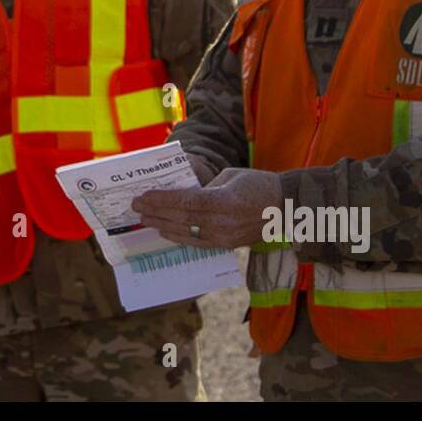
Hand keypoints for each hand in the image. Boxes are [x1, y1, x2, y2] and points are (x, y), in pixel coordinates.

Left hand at [131, 167, 283, 248]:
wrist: (286, 207)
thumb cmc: (258, 185)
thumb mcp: (230, 176)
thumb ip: (206, 187)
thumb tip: (184, 195)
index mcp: (224, 201)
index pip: (184, 202)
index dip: (160, 200)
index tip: (142, 196)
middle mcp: (222, 222)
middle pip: (181, 218)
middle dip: (156, 212)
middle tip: (136, 208)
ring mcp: (224, 236)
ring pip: (186, 232)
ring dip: (162, 225)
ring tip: (145, 220)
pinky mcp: (227, 244)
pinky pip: (197, 242)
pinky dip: (179, 236)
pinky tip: (165, 231)